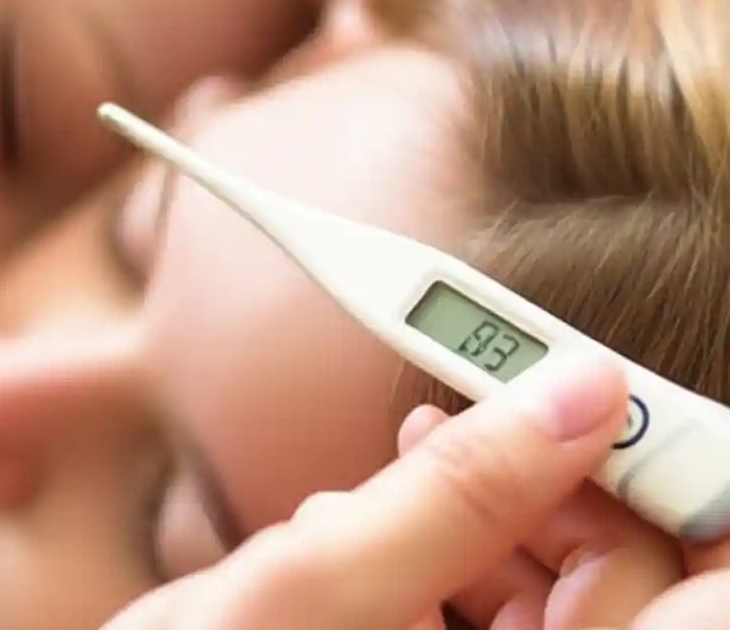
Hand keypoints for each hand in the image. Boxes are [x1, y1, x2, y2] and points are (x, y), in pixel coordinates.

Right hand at [104, 359, 646, 628]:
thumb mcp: (306, 591)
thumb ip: (451, 497)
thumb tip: (579, 389)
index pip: (702, 599)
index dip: (678, 491)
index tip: (609, 400)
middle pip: (627, 582)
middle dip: (542, 486)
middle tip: (450, 416)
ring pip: (558, 591)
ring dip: (478, 512)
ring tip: (382, 476)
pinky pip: (495, 608)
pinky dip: (442, 546)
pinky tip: (368, 520)